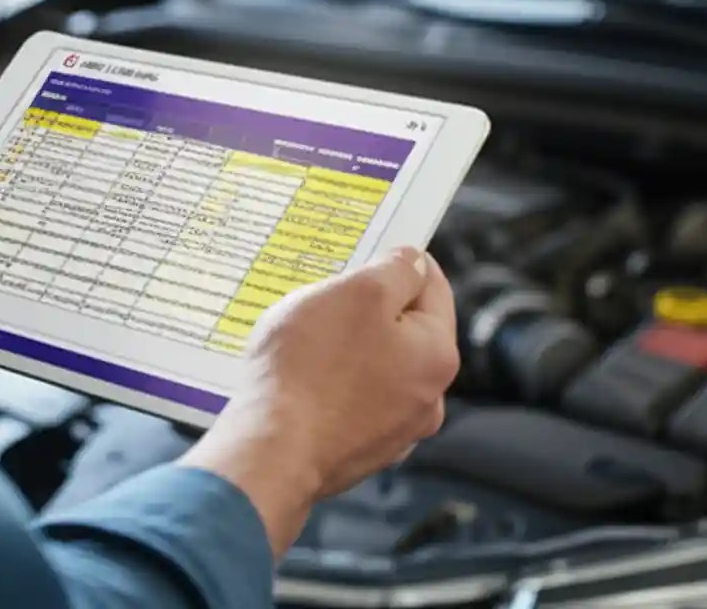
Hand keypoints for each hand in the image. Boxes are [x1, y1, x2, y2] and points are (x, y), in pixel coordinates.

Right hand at [180, 247, 458, 557]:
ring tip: (303, 343)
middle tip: (325, 299)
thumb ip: (395, 270)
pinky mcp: (358, 453)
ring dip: (346, 349)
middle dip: (367, 310)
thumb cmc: (309, 368)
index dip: (400, 263)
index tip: (368, 252)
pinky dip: (330, 386)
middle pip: (403, 330)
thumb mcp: (356, 293)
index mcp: (438, 355)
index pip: (433, 287)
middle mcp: (427, 399)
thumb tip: (413, 262)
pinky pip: (349, 401)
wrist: (268, 453)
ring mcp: (393, 432)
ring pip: (374, 367)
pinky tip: (299, 381)